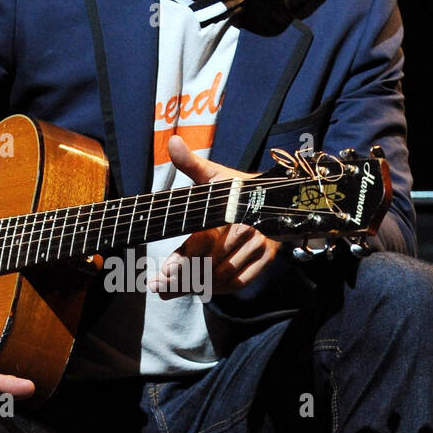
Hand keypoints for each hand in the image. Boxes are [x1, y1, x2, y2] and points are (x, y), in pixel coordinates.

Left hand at [149, 135, 280, 297]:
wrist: (273, 197)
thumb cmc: (235, 188)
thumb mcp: (213, 175)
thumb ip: (191, 164)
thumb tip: (173, 142)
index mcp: (230, 211)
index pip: (203, 241)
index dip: (182, 259)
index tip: (162, 273)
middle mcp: (246, 230)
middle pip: (209, 264)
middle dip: (181, 279)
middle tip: (158, 288)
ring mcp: (258, 247)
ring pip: (223, 276)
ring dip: (196, 287)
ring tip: (171, 290)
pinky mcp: (266, 260)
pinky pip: (239, 282)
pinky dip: (218, 289)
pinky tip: (200, 289)